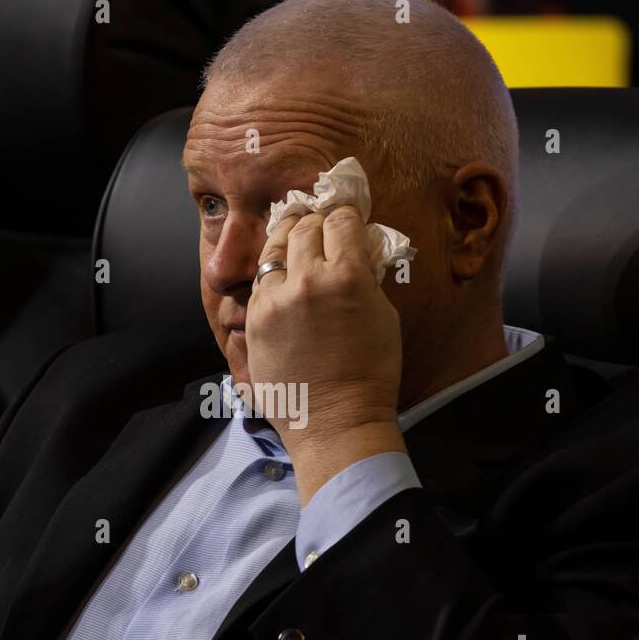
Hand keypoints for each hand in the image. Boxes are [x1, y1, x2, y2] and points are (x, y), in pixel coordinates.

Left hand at [247, 206, 406, 503]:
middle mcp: (308, 279)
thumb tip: (359, 250)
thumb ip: (367, 277)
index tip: (347, 222)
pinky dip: (273, 273)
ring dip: (289, 239)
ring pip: (276, 247)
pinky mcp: (255, 318)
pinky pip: (261, 280)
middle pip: (306, 227)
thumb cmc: (370, 372)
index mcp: (347, 276)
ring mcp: (275, 299)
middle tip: (321, 227)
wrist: (335, 421)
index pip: (341, 221)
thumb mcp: (383, 315)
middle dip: (317, 223)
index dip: (346, 218)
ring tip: (295, 239)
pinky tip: (281, 276)